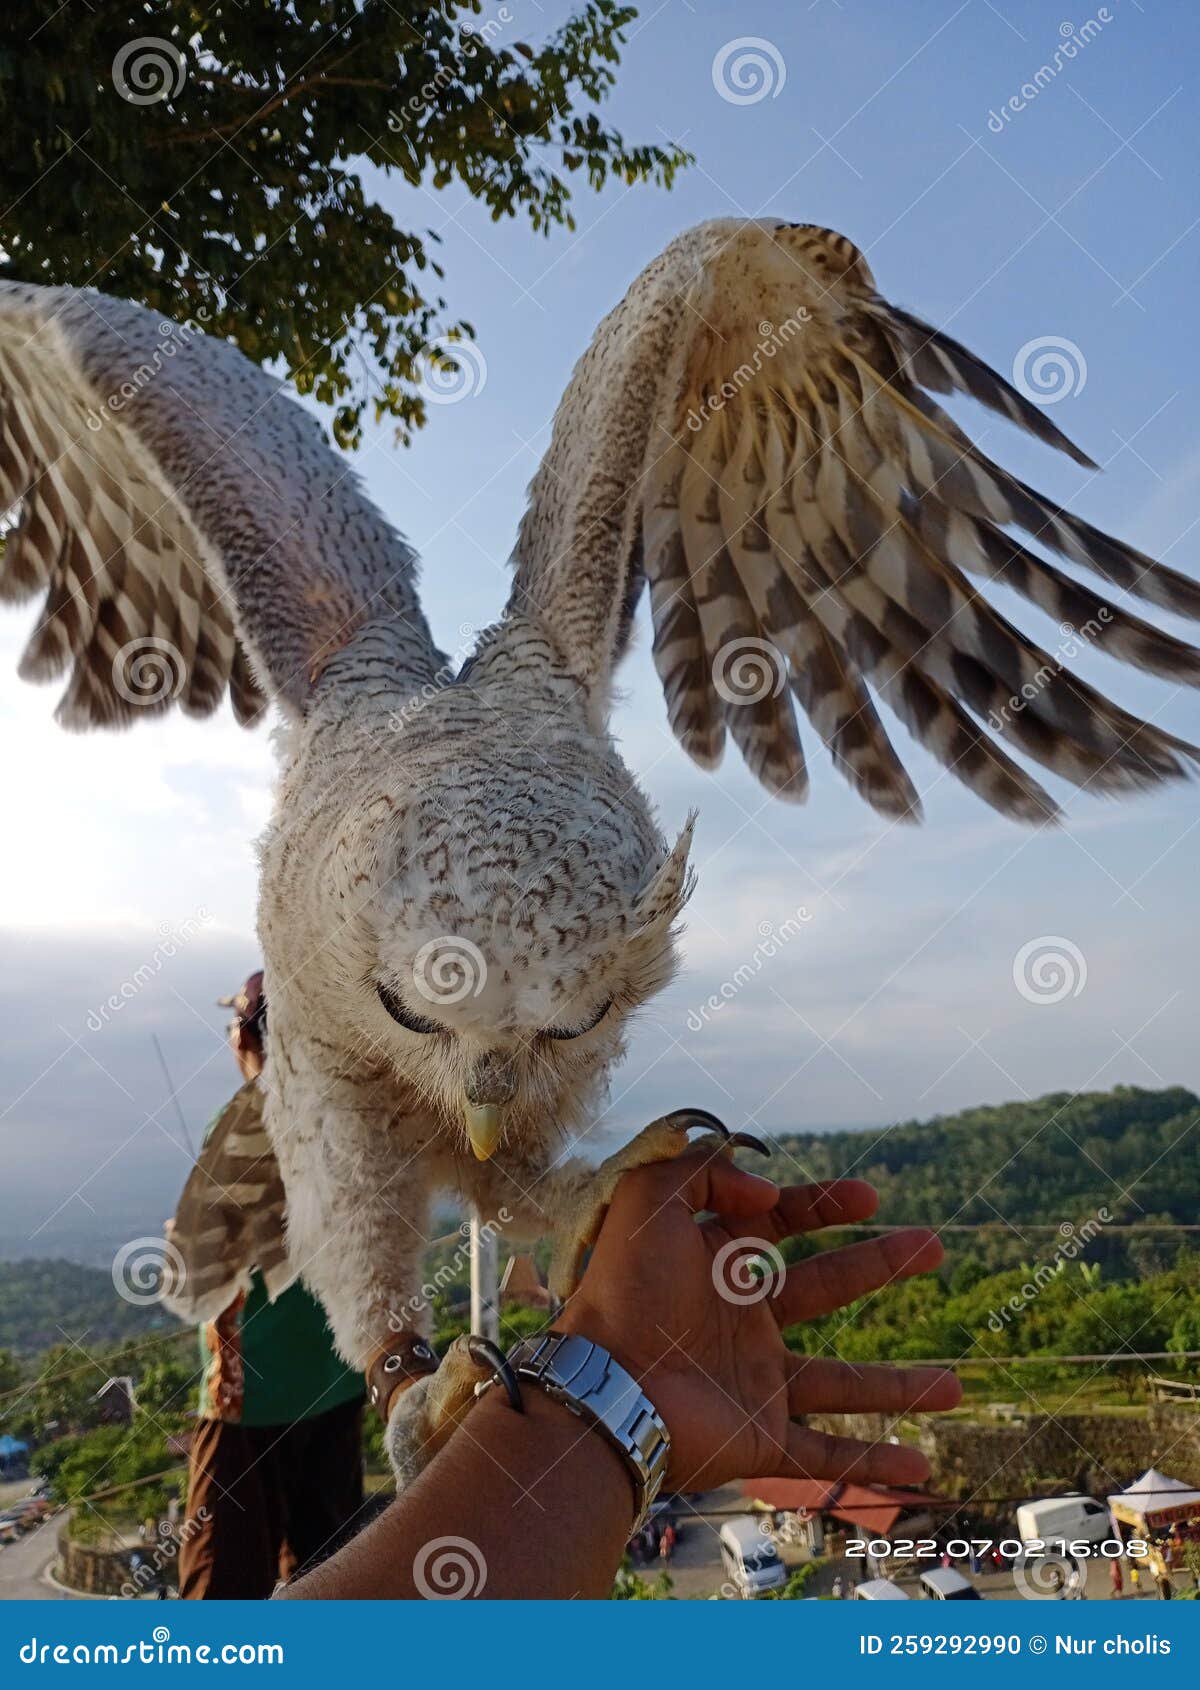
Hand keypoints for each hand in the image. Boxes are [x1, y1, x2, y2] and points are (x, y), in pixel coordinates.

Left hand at [556, 1149, 959, 1491]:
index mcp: (715, 1263)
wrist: (605, 1388)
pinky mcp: (760, 1438)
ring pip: (842, 1383)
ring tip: (957, 1387)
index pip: (780, 1224)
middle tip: (935, 1246)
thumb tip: (768, 1194)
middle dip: (880, 1264)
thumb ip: (704, 1170)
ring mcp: (755, 1382)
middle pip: (826, 1287)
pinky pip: (827, 1455)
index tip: (869, 1196)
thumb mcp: (648, 1200)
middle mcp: (742, 1320)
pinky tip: (921, 1468)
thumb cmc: (622, 1293)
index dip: (823, 1205)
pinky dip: (874, 1464)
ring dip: (900, 1386)